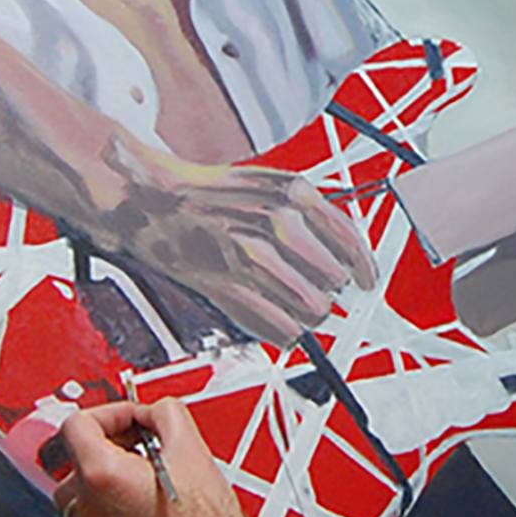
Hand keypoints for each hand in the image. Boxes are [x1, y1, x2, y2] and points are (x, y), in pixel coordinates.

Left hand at [53, 397, 256, 516]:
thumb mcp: (190, 445)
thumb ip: (162, 411)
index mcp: (100, 476)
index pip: (77, 424)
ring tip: (143, 477)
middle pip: (77, 454)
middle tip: (145, 445)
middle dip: (112, 444)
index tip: (130, 419)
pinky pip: (84, 515)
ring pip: (78, 485)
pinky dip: (104, 504)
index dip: (109, 413)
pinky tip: (138, 504)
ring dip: (106, 474)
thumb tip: (148, 412)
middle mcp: (82, 507)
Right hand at [97, 139, 372, 346]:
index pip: (350, 241)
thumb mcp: (269, 185)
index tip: (366, 283)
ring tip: (285, 306)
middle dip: (326, 291)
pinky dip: (282, 331)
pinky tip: (272, 320)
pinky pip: (282, 328)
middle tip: (307, 291)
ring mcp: (253, 254)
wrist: (150, 200)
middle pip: (334, 281)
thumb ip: (309, 213)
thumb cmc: (209, 195)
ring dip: (304, 316)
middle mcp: (279, 220)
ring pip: (313, 309)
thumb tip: (348, 253)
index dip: (363, 269)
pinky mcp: (230, 284)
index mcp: (294, 192)